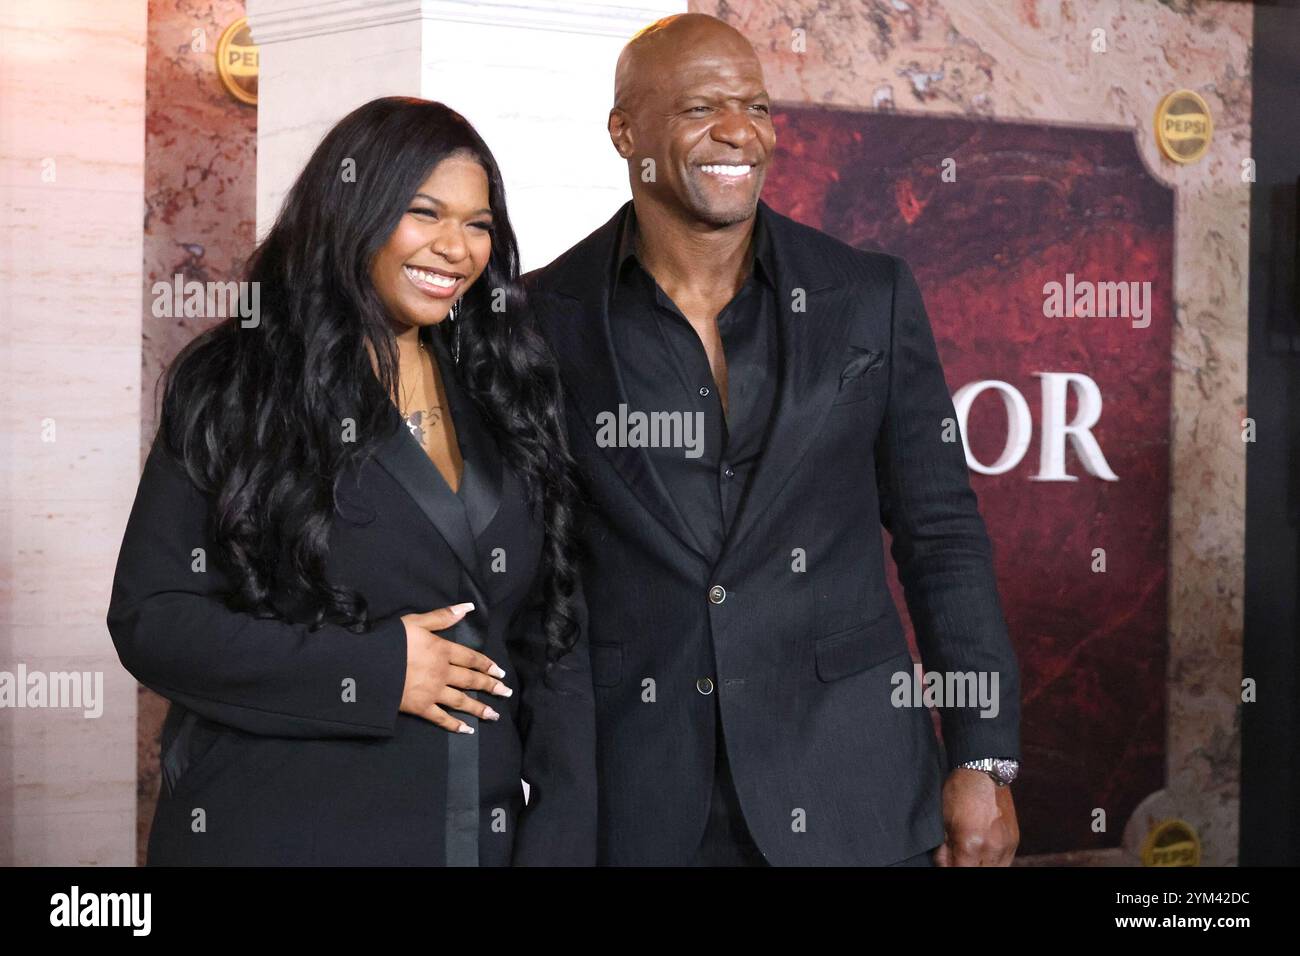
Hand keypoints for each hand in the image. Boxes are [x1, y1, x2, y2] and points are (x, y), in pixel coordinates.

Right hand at [398, 604, 512, 733]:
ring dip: (479, 708)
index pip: (471, 658)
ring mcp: (433, 692)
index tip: (500, 671)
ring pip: (461, 701)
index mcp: (442, 651)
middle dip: (490, 686)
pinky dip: (455, 725)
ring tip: (494, 715)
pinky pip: (441, 718)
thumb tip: (467, 607)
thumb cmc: (391, 641)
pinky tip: (467, 730)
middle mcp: (443, 672)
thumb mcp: (416, 622)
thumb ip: (442, 617)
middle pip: (471, 680)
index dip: (487, 664)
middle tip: (506, 692)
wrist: (369, 666)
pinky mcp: (421, 708)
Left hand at [933, 768, 1018, 865]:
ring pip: (995, 870)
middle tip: (959, 857)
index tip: (946, 862)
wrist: (984, 771)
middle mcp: (991, 849)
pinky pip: (1006, 861)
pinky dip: (994, 862)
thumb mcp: (944, 820)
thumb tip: (945, 864)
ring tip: (972, 856)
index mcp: (970, 844)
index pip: (960, 872)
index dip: (950, 868)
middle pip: (978, 872)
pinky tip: (984, 853)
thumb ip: (945, 849)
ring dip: (982, 866)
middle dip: (966, 866)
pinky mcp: (1015, 840)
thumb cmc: (959, 791)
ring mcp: (1006, 846)